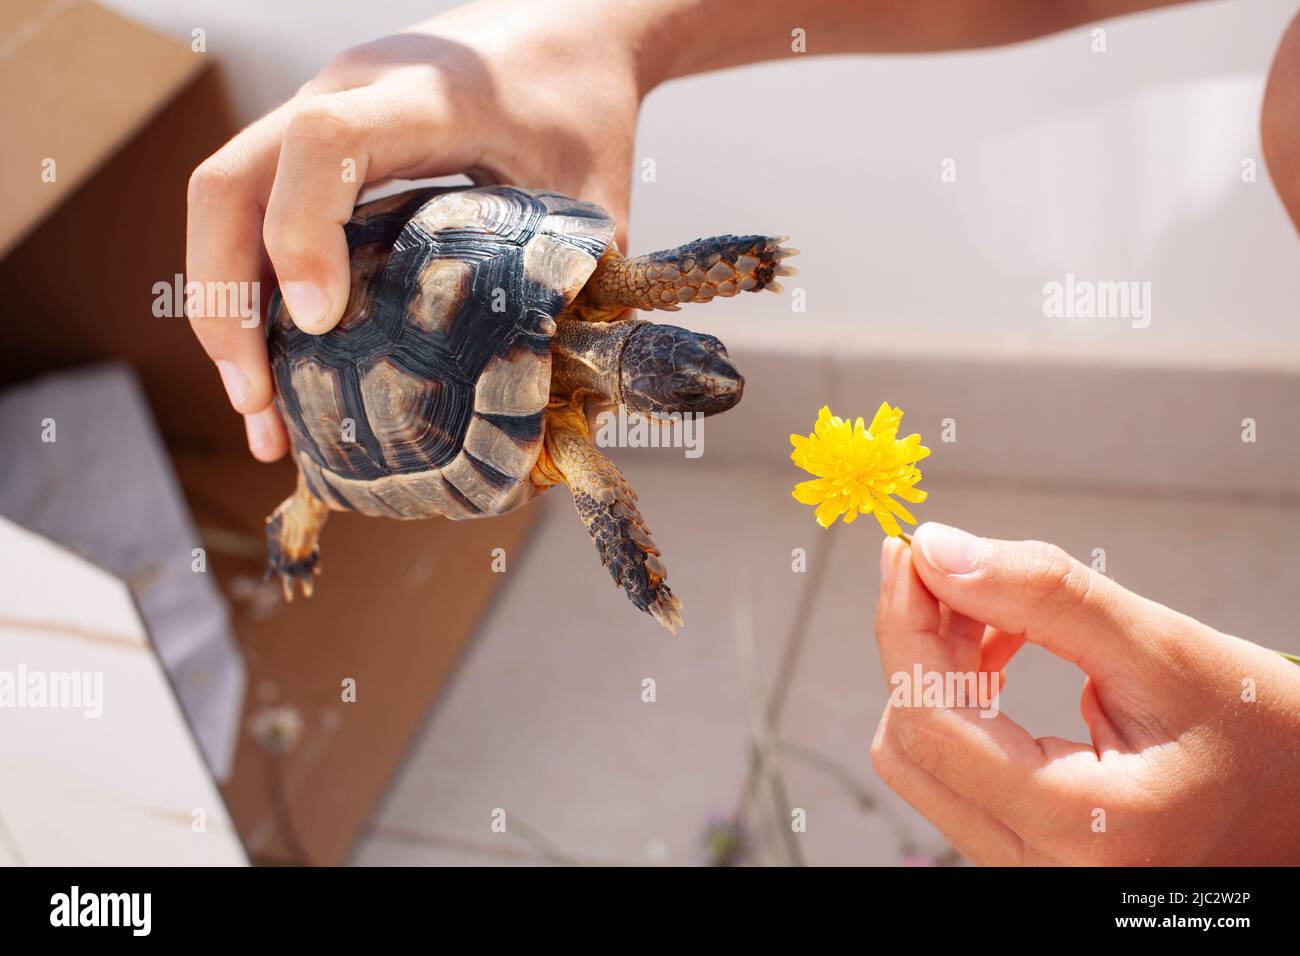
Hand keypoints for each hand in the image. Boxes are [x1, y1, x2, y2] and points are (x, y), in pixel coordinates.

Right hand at [185, 0, 647, 460]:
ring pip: (223, 200)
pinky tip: (278, 364)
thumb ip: (579, 284)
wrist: (565, 26)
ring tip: (258, 410)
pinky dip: (250, 287)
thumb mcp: (595, 190)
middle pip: (230, 182)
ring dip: (225, 307)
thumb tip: (567, 403)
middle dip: (227, 302)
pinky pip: (252, 208)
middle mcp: (348, 93)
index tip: (320, 324)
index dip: (304, 233)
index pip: (326, 143)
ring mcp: (318, 112)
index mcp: (427, 95)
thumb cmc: (580, 102)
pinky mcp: (313, 142)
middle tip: (258, 404)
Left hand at [870, 522, 1299, 865]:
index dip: (903, 623)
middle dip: (918, 643)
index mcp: (1083, 828)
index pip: (931, 720)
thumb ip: (1042, 595)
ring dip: (936, 671)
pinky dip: (958, 701)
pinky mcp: (1024, 852)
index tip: (908, 549)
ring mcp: (1028, 871)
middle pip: (908, 744)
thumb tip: (934, 550)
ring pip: (920, 760)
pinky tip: (1000, 651)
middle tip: (955, 571)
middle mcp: (1043, 871)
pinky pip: (951, 772)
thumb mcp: (1162, 649)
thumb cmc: (1258, 731)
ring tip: (994, 615)